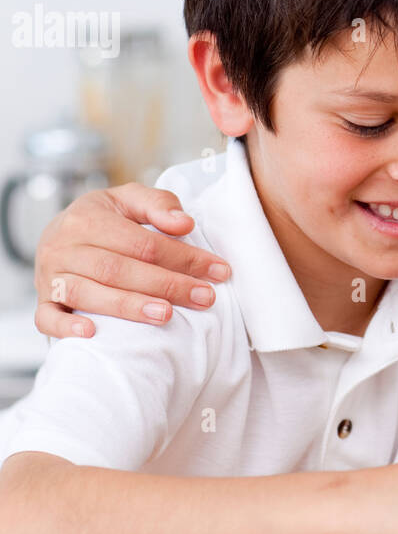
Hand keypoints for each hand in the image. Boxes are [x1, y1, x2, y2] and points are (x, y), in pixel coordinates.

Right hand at [34, 184, 231, 338]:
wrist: (56, 232)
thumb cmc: (103, 219)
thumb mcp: (129, 200)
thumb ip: (158, 204)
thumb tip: (184, 224)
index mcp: (88, 218)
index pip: (143, 243)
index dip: (183, 257)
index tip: (218, 271)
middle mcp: (64, 246)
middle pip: (119, 269)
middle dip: (166, 285)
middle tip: (204, 298)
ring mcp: (50, 276)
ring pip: (87, 294)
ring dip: (128, 306)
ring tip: (166, 315)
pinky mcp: (42, 301)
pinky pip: (46, 317)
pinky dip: (66, 327)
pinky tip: (93, 333)